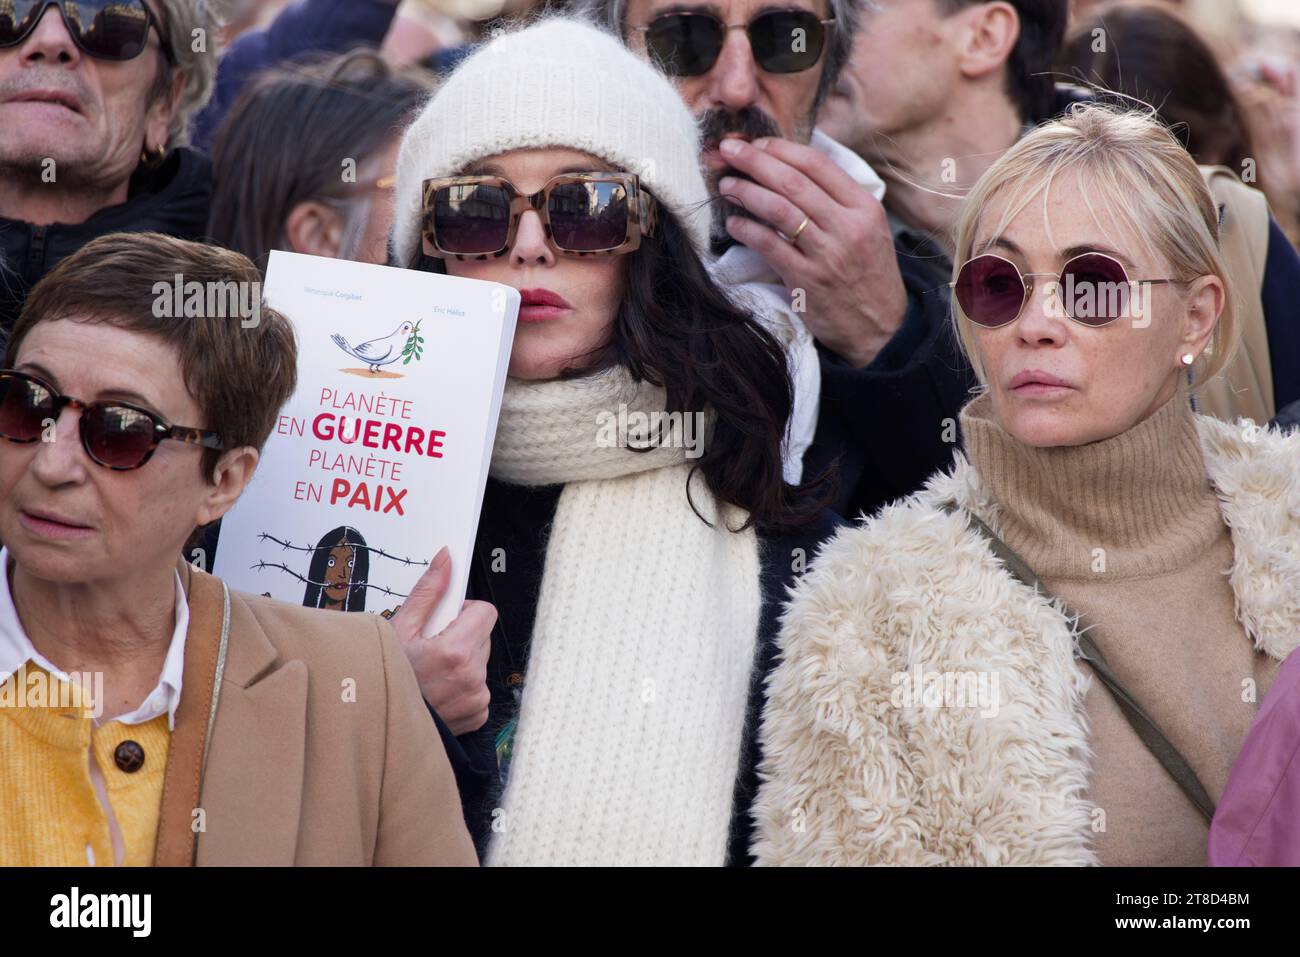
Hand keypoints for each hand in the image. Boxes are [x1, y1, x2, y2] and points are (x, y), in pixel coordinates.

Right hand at [391, 546, 495, 735]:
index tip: (446, 619)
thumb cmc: (382, 678)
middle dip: (462, 635)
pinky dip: (463, 686)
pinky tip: (439, 689)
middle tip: (432, 647)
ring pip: (480, 662)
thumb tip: (446, 560)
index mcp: (455, 652)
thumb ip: (428, 591)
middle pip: (482, 636)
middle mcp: (471, 676)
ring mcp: (476, 698)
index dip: (466, 610)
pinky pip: (479, 688)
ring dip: (463, 661)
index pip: (485, 612)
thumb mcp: (399, 629)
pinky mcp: (477, 713)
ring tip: (432, 671)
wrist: (378, 723)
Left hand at [718, 136, 907, 367]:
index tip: (757, 144)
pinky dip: (747, 230)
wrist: (880, 326)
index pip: (818, 164)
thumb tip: (792, 169)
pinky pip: (769, 246)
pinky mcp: (806, 280)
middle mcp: (847, 227)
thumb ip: (838, 200)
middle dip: (756, 161)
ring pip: (779, 210)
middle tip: (728, 150)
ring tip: (727, 185)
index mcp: (864, 207)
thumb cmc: (868, 273)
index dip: (782, 149)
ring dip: (746, 192)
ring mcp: (827, 254)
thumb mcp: (869, 229)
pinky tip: (733, 223)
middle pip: (793, 182)